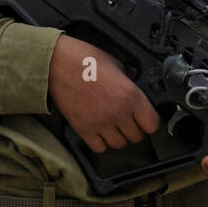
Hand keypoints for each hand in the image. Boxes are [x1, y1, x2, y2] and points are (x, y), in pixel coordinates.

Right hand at [48, 35, 159, 151]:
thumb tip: (134, 88)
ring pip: (119, 144)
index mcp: (131, 95)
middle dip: (133, 129)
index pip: (152, 124)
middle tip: (127, 121)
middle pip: (136, 137)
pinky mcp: (83, 128)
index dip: (149, 121)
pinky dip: (101, 142)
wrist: (55, 63)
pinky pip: (99, 147)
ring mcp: (100, 122)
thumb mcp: (115, 64)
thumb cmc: (83, 59)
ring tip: (112, 127)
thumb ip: (128, 80)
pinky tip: (99, 132)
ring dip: (118, 137)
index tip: (145, 119)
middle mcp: (118, 112)